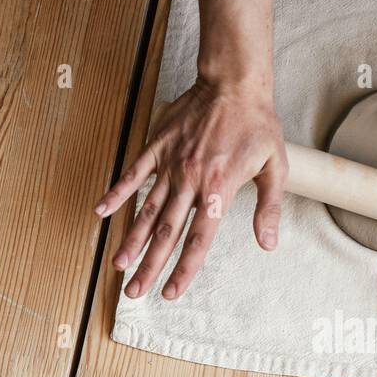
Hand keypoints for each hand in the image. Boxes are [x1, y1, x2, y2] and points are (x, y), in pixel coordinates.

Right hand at [95, 79, 286, 299]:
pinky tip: (101, 212)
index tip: (170, 292)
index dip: (183, 270)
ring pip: (147, 210)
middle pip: (166, 234)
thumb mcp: (275, 169)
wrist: (234, 84)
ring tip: (119, 265)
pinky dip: (117, 193)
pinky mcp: (158, 147)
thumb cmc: (257, 126)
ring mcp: (171, 165)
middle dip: (149, 266)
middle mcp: (191, 182)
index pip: (198, 241)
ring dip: (131, 240)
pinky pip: (134, 174)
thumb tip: (268, 244)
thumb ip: (268, 209)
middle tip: (134, 292)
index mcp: (218, 191)